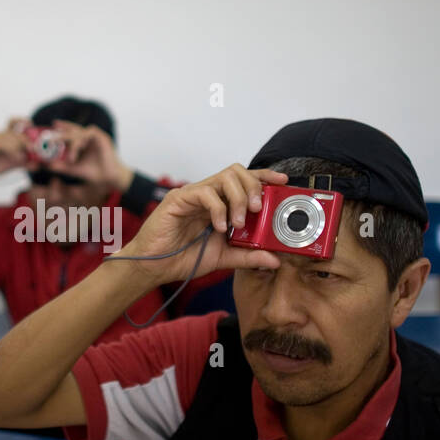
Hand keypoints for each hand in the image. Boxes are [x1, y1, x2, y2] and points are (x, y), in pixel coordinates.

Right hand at [0, 117, 32, 185]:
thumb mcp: (17, 163)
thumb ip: (28, 163)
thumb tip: (39, 165)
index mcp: (9, 135)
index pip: (17, 122)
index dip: (25, 121)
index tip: (33, 126)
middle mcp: (3, 134)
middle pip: (18, 131)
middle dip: (26, 140)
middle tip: (32, 149)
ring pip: (12, 137)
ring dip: (19, 147)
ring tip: (21, 158)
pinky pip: (4, 144)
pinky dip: (12, 151)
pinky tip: (16, 158)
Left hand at [52, 121, 132, 188]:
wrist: (109, 178)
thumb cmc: (94, 173)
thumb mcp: (74, 168)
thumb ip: (62, 166)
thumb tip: (48, 165)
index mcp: (82, 142)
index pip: (70, 132)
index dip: (62, 128)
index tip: (52, 126)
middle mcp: (88, 137)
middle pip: (73, 129)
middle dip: (62, 133)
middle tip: (51, 139)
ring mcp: (95, 136)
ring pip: (79, 132)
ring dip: (73, 142)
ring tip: (71, 157)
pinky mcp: (102, 137)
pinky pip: (89, 132)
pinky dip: (82, 139)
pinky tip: (80, 148)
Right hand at [111, 164, 291, 284]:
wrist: (155, 267)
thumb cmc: (184, 258)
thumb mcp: (224, 258)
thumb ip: (249, 256)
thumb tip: (276, 260)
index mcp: (220, 203)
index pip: (245, 180)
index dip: (265, 176)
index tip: (283, 181)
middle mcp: (208, 194)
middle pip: (237, 171)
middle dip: (253, 186)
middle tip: (257, 209)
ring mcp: (193, 194)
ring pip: (224, 177)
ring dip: (238, 198)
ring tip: (238, 223)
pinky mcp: (179, 199)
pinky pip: (205, 193)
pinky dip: (218, 209)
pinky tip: (219, 227)